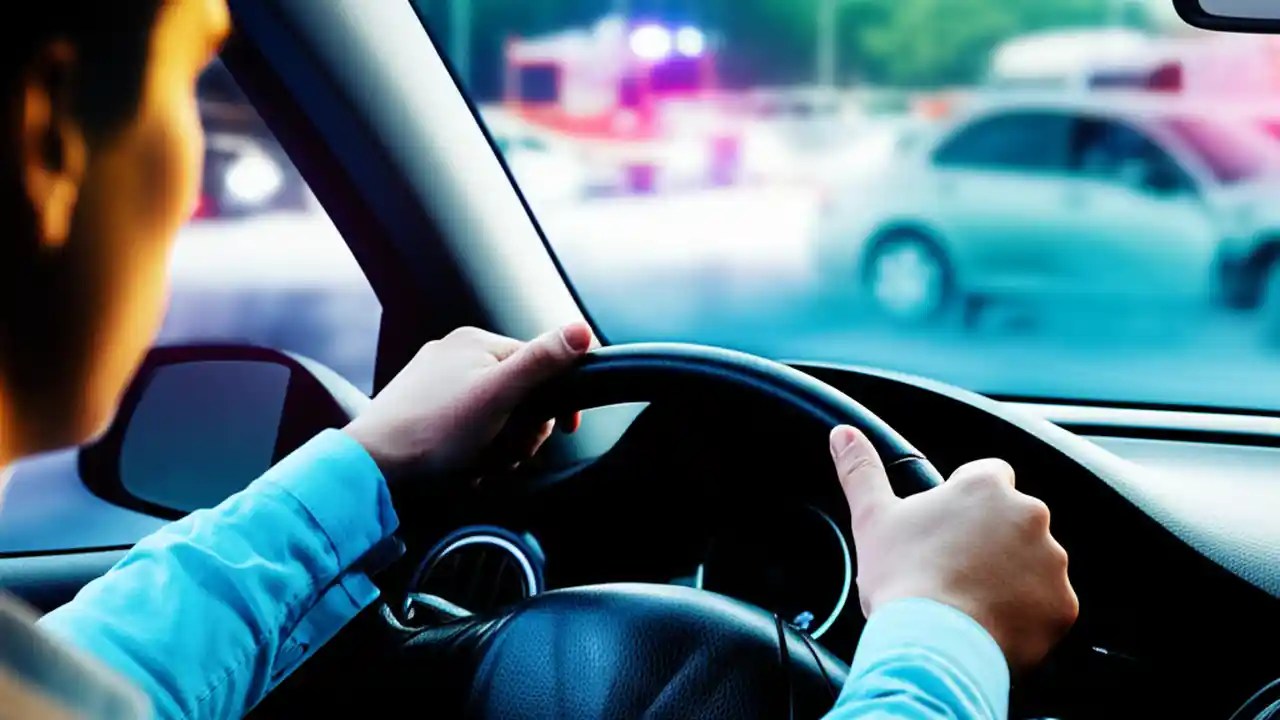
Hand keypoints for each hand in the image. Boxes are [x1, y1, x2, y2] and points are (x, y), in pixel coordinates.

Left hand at [344, 323, 594, 488]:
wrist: (373, 470)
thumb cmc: (431, 432)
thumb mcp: (498, 395)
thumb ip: (542, 362)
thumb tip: (581, 330)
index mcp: (474, 343)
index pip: (539, 366)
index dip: (552, 404)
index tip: (561, 430)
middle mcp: (454, 357)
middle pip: (518, 396)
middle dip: (518, 432)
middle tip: (501, 451)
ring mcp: (436, 386)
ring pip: (495, 419)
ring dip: (496, 448)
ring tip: (476, 461)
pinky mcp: (425, 414)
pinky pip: (468, 432)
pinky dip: (472, 453)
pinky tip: (460, 465)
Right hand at [829, 425, 1077, 673]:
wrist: (932, 645)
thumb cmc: (902, 579)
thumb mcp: (872, 518)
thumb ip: (861, 470)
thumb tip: (843, 434)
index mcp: (986, 487)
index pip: (989, 476)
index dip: (966, 503)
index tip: (948, 529)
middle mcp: (1029, 515)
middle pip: (1014, 521)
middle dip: (992, 541)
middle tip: (955, 570)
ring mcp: (1051, 561)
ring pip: (1034, 563)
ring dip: (1012, 577)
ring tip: (971, 602)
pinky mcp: (1063, 605)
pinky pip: (1048, 606)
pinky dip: (1027, 615)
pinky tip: (992, 625)